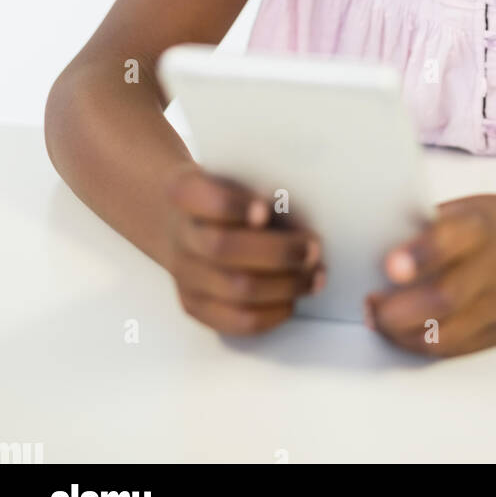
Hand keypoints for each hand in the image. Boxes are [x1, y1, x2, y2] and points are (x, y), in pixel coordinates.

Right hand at [164, 163, 325, 334]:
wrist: (183, 220)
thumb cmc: (225, 195)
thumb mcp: (233, 176)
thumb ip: (260, 189)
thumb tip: (302, 222)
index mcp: (185, 192)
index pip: (202, 198)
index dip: (233, 206)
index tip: (265, 210)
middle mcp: (180, 236)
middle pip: (223, 248)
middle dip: (277, 251)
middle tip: (313, 249)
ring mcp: (183, 275)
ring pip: (235, 288)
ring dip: (284, 285)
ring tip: (315, 277)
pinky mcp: (195, 305)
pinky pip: (235, 320)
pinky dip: (271, 313)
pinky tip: (292, 301)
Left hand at [364, 191, 495, 356]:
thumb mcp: (470, 209)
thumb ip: (432, 228)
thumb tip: (375, 245)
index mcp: (483, 227)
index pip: (451, 240)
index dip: (419, 254)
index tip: (389, 265)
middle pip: (444, 299)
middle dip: (398, 310)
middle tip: (371, 304)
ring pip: (446, 334)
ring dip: (403, 333)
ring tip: (379, 320)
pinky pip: (456, 348)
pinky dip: (422, 344)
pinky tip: (404, 333)